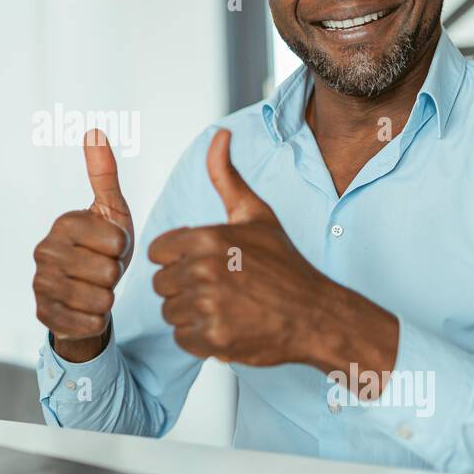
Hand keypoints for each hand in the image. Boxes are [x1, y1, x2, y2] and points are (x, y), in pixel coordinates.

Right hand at [32, 129, 134, 360]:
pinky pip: (90, 323)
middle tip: (102, 271)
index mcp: (63, 224)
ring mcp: (40, 285)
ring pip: (101, 300)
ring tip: (95, 289)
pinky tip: (87, 310)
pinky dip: (97, 320)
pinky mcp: (44, 316)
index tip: (109, 247)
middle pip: (109, 272)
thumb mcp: (112, 212)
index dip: (122, 248)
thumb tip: (94, 130)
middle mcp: (43, 251)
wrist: (87, 295)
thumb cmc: (103, 249)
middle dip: (115, 276)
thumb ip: (105, 174)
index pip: (117, 241)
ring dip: (107, 299)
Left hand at [149, 129, 397, 376]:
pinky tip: (227, 327)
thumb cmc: (284, 264)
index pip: (158, 252)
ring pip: (171, 312)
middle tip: (220, 289)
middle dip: (184, 288)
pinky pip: (183, 339)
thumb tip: (219, 134)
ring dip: (192, 314)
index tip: (205, 264)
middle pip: (162, 283)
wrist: (316, 315)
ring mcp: (208, 306)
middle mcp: (203, 270)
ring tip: (225, 307)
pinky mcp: (213, 338)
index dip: (178, 259)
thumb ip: (226, 176)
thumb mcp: (255, 214)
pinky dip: (201, 338)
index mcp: (206, 238)